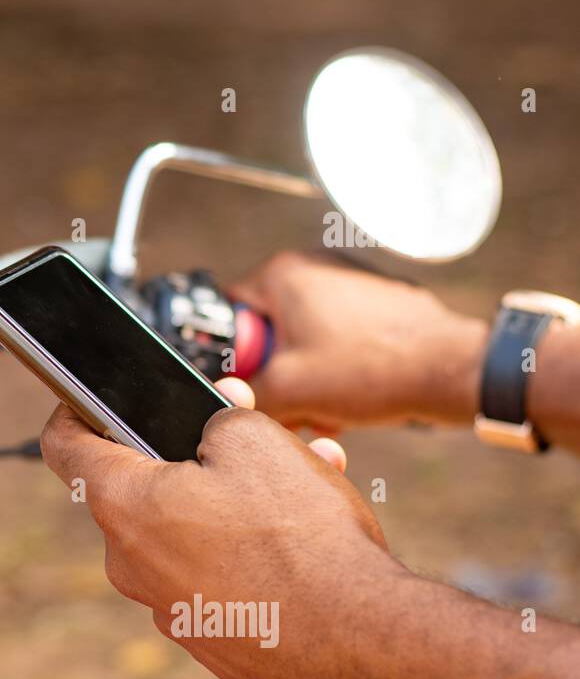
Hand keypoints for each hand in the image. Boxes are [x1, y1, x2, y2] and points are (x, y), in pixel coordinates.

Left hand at [40, 396, 402, 678]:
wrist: (354, 642)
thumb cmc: (298, 538)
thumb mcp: (254, 439)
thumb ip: (217, 419)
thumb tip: (215, 429)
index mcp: (123, 505)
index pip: (64, 446)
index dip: (74, 411)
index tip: (89, 399)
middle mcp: (131, 562)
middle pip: (142, 488)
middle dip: (189, 454)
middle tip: (240, 430)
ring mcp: (168, 607)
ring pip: (191, 531)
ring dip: (234, 499)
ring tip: (302, 477)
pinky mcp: (209, 639)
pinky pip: (218, 575)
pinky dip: (250, 549)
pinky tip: (304, 535)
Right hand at [228, 251, 488, 429]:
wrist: (451, 369)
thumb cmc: (373, 368)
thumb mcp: (289, 390)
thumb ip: (244, 395)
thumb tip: (229, 401)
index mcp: (283, 273)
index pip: (227, 315)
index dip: (235, 358)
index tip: (254, 385)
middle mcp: (313, 266)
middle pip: (267, 331)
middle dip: (275, 375)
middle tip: (290, 407)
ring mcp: (347, 281)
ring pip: (302, 339)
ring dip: (304, 379)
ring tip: (322, 411)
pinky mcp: (372, 301)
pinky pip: (333, 338)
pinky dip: (332, 369)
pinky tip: (347, 401)